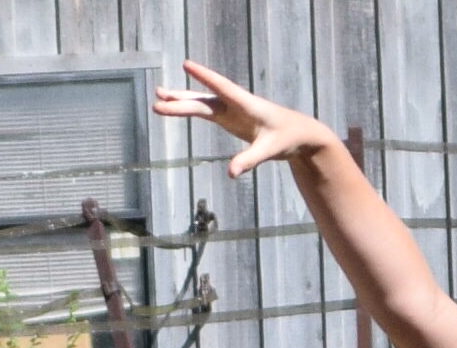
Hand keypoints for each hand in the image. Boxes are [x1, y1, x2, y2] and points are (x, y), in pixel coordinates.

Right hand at [152, 59, 343, 180]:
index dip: (204, 77)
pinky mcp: (229, 117)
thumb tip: (231, 173)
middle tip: (158, 98)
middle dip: (181, 99)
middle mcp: (235, 103)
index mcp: (246, 104)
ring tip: (159, 96)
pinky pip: (205, 111)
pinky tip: (176, 106)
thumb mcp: (270, 150)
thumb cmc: (287, 138)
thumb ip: (250, 160)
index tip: (186, 64)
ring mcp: (230, 109)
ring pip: (201, 103)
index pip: (222, 87)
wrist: (298, 134)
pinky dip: (190, 108)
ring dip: (181, 100)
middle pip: (204, 100)